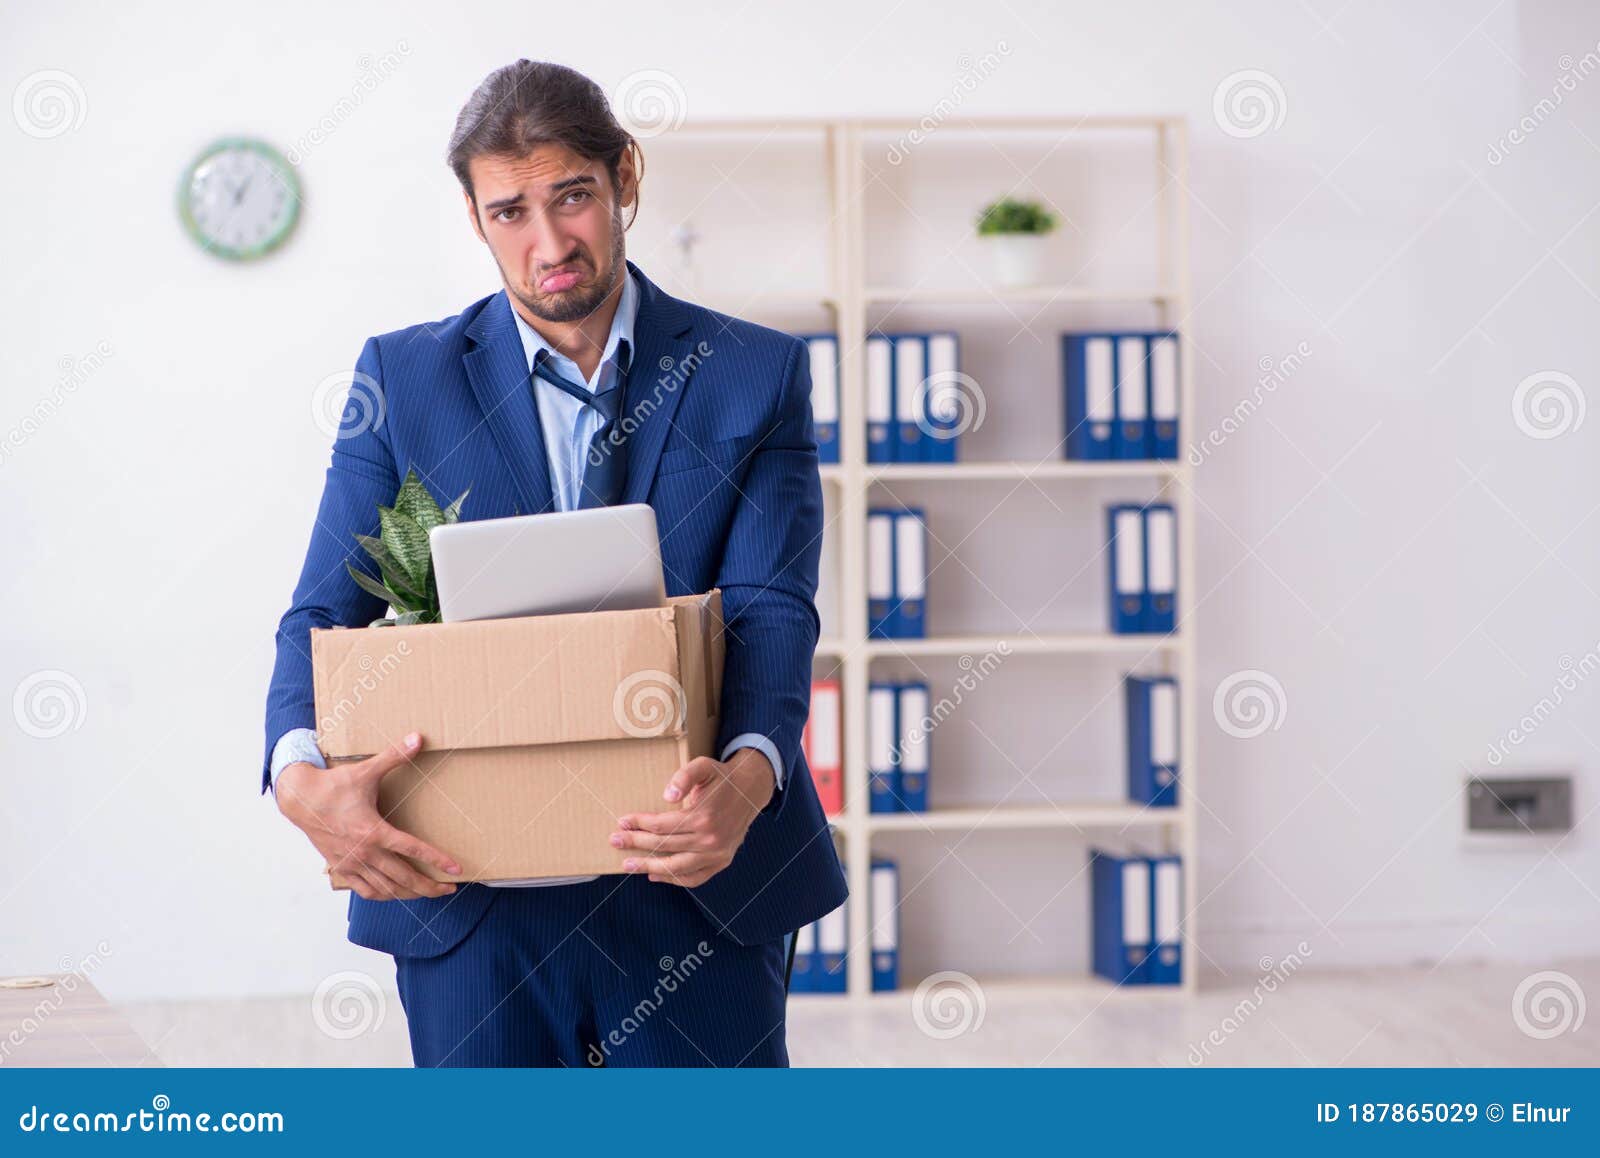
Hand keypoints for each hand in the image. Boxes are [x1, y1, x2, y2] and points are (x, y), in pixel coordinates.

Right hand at [274, 731, 461, 901]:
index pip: (412, 849)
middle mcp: (363, 852)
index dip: (436, 860)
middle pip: (403, 878)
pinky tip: (395, 893)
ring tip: (428, 892)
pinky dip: (383, 895)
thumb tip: (418, 737)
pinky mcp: (341, 868)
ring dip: (409, 894)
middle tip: (449, 888)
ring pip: (385, 889)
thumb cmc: (334, 785)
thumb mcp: (366, 770)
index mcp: (373, 831)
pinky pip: (365, 890)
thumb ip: (395, 756)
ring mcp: (351, 863)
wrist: (300, 799)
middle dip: (429, 886)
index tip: (456, 870)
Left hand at [610, 749, 775, 887]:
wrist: (751, 790)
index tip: (622, 821)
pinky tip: (655, 876)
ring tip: (628, 864)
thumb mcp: (703, 766)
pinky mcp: (721, 862)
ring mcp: (717, 855)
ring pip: (677, 867)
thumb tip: (667, 796)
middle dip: (636, 843)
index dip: (639, 824)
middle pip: (665, 846)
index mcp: (704, 817)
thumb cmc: (722, 778)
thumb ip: (684, 777)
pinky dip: (674, 879)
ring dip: (649, 867)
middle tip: (615, 841)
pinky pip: (695, 878)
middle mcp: (711, 840)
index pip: (662, 826)